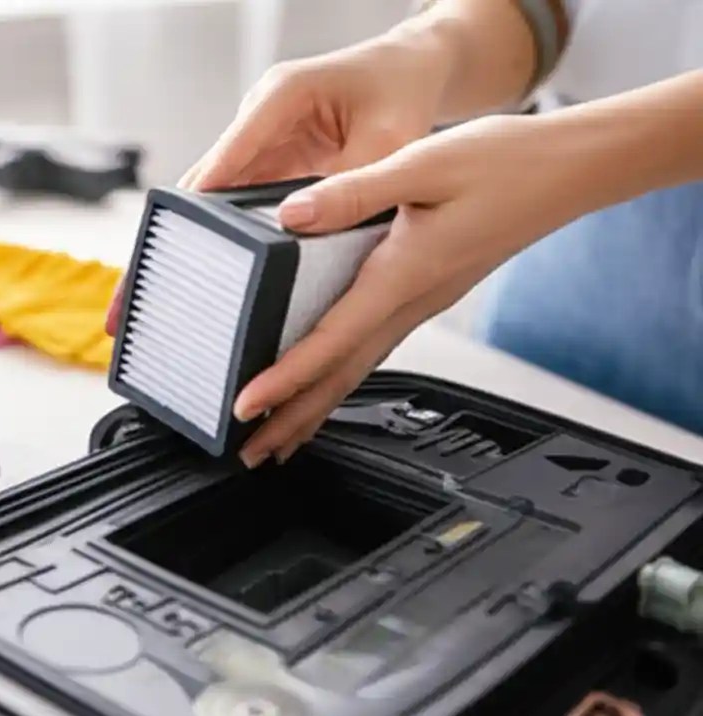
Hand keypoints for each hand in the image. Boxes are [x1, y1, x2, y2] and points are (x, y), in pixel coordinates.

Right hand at [105, 28, 454, 335]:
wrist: (413, 66)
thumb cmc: (402, 87)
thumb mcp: (392, 139)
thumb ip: (353, 185)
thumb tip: (310, 227)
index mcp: (281, 96)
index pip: (226, 155)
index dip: (194, 203)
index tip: (167, 243)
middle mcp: (259, 117)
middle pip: (201, 182)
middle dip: (171, 235)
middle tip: (141, 288)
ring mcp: (258, 140)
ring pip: (211, 197)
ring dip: (190, 240)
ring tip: (160, 293)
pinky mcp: (267, 161)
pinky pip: (235, 203)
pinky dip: (220, 237)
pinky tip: (202, 277)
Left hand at [234, 113, 601, 467]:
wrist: (569, 170)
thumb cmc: (506, 164)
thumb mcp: (423, 164)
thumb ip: (354, 192)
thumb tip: (293, 214)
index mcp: (403, 277)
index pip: (332, 341)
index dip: (285, 377)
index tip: (246, 405)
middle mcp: (412, 302)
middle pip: (342, 375)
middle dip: (292, 418)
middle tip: (249, 451)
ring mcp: (423, 303)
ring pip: (359, 368)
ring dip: (315, 405)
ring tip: (279, 437)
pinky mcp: (429, 292)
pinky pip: (375, 346)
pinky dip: (343, 374)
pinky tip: (328, 378)